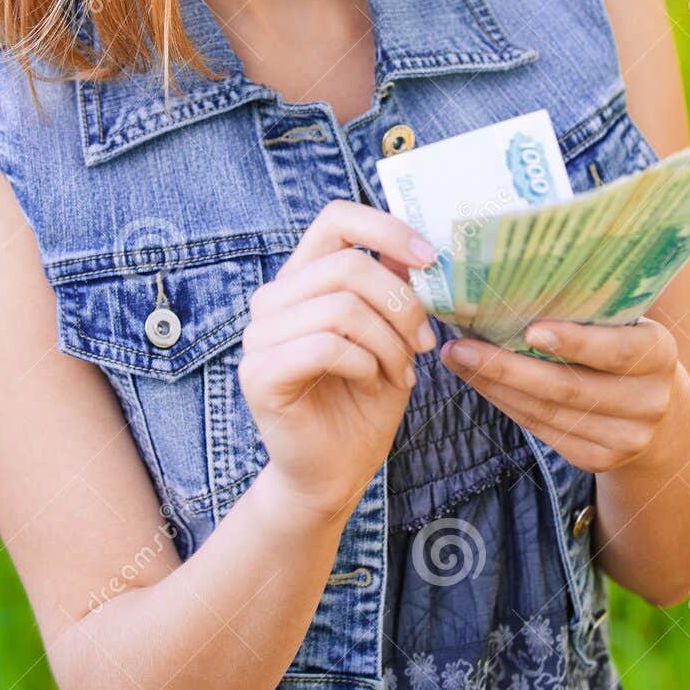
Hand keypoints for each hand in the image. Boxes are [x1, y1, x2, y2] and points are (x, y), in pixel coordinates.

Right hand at [238, 199, 438, 523]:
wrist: (337, 470)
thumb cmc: (365, 400)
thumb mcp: (393, 335)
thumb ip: (395, 288)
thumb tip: (415, 250)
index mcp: (304, 279)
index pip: (336, 219)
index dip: (386, 228)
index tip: (430, 259)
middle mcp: (273, 299)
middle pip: (349, 265)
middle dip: (402, 305)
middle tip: (424, 344)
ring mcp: (259, 336)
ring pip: (341, 307)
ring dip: (389, 343)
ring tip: (401, 372)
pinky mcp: (259, 374)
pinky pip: (325, 346)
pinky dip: (364, 364)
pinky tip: (371, 383)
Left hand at [439, 316, 685, 473]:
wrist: (663, 415)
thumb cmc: (629, 348)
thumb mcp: (629, 325)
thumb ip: (594, 311)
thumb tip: (517, 277)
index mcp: (659, 355)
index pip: (618, 350)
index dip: (575, 342)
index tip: (530, 329)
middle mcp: (648, 401)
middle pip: (570, 388)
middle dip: (508, 367)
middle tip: (462, 345)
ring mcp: (625, 437)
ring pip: (548, 413)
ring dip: (495, 386)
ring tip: (458, 359)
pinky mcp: (598, 459)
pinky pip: (543, 431)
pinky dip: (506, 404)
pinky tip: (480, 382)